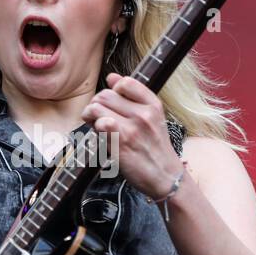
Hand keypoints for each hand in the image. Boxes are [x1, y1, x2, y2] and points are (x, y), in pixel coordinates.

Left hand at [80, 73, 184, 201]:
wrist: (165, 177)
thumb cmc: (156, 148)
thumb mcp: (153, 118)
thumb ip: (133, 97)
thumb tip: (111, 77)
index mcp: (153, 105)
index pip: (125, 83)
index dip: (112, 90)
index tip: (112, 102)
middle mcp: (143, 115)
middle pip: (105, 95)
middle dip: (96, 104)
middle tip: (97, 116)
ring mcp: (131, 130)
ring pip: (97, 108)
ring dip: (91, 116)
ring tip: (96, 125)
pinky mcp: (120, 145)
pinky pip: (99, 126)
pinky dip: (95, 130)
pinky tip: (100, 136)